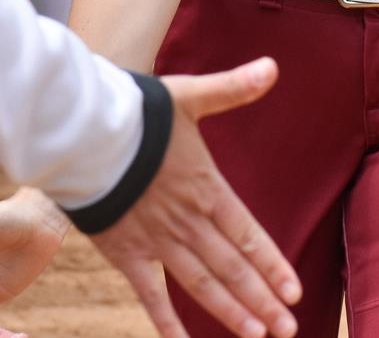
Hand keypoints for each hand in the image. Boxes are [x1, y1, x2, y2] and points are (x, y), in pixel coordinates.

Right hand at [90, 59, 299, 337]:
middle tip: (287, 328)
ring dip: (230, 312)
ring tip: (257, 335)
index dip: (273, 265)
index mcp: (207, 190)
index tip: (294, 293)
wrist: (84, 135)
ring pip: (201, 284)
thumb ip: (233, 88)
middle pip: (232, 268)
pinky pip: (149, 293)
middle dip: (262, 300)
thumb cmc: (137, 114)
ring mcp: (157, 241)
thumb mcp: (190, 96)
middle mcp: (188, 222)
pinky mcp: (125, 252)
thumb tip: (273, 67)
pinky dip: (166, 320)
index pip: (249, 235)